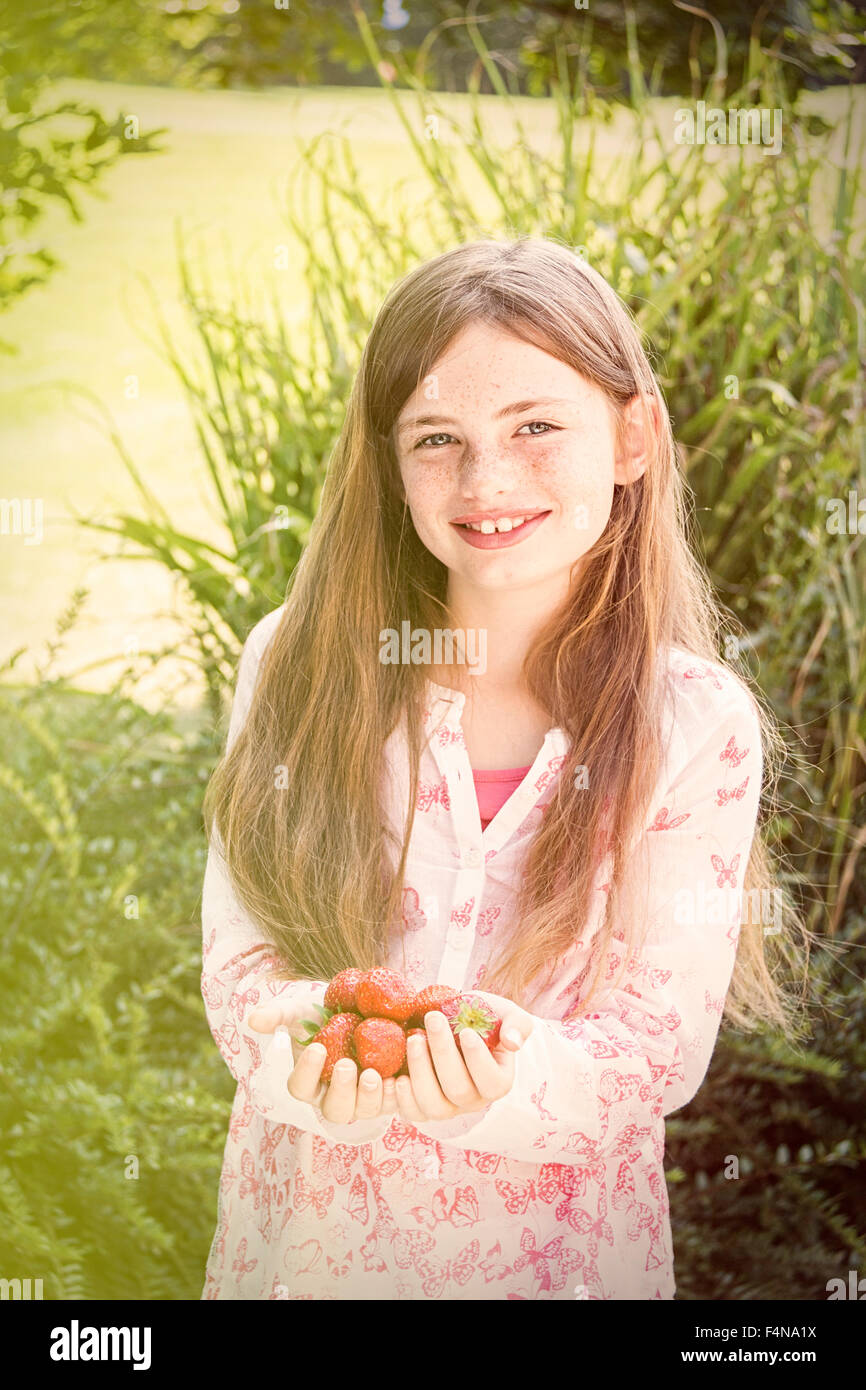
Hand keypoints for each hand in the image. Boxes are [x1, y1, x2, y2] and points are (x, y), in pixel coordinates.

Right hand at [248, 994, 397, 1124]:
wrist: (358, 1007)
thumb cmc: (322, 1011)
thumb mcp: (299, 1008)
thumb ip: (277, 1014)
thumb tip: (253, 1021)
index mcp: (308, 1081)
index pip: (300, 1087)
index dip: (306, 1072)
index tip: (316, 1047)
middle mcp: (334, 1095)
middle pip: (334, 1109)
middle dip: (340, 1090)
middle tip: (346, 1064)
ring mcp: (361, 1097)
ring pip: (362, 1111)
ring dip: (368, 1097)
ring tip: (374, 1074)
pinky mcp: (387, 1092)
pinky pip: (392, 1104)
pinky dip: (394, 1096)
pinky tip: (398, 1079)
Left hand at [395, 990, 533, 1123]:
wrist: (452, 1020)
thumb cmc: (480, 1017)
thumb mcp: (504, 1013)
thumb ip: (517, 1024)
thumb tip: (513, 1043)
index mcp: (498, 1081)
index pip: (493, 1083)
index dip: (479, 1060)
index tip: (465, 1032)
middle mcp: (474, 1100)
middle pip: (459, 1090)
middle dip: (443, 1053)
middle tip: (433, 1019)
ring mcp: (448, 1107)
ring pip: (435, 1106)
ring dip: (421, 1071)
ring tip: (413, 1038)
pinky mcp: (422, 1107)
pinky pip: (413, 1113)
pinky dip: (402, 1098)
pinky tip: (397, 1076)